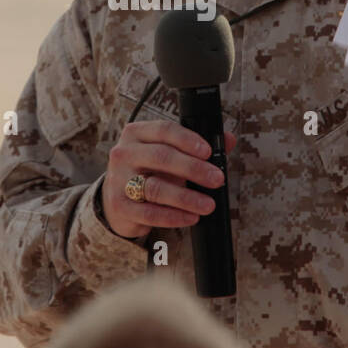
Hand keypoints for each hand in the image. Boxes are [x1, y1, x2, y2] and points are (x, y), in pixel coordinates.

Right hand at [102, 120, 234, 238]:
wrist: (118, 198)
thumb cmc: (149, 171)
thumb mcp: (169, 154)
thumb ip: (198, 147)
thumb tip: (229, 140)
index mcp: (137, 133)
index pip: (164, 130)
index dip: (188, 140)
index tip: (208, 152)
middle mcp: (124, 153)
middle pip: (162, 157)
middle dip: (193, 169)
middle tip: (217, 179)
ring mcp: (118, 179)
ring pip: (156, 187)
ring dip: (187, 198)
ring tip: (208, 204)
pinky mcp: (119, 205)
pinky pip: (149, 212)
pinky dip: (173, 217)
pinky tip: (191, 217)